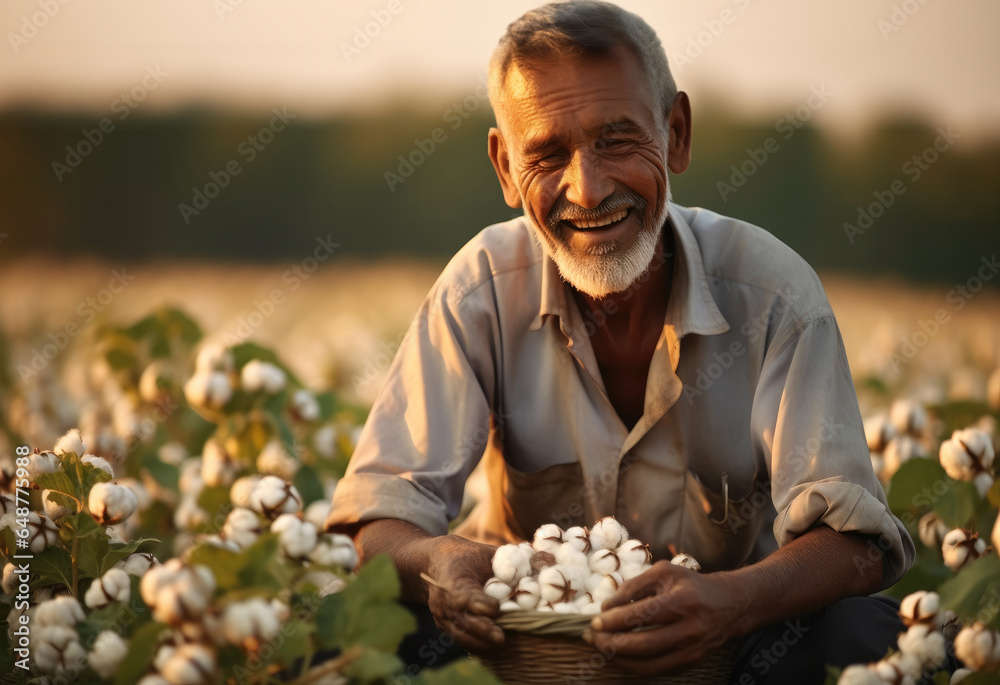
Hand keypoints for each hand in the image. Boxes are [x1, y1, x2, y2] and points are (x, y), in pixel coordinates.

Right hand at [425, 535, 503, 653]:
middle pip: (462, 620)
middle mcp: (443, 600)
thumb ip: (506, 560)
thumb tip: (538, 563)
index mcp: (453, 579)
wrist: (434, 563)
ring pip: (459, 635)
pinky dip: (475, 645)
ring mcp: (441, 616)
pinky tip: (491, 649)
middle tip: (500, 639)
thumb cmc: (466, 555)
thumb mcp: (483, 552)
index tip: (496, 609)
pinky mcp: (444, 626)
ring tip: (500, 647)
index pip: (464, 595)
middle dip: (482, 630)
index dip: (479, 604)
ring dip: (480, 643)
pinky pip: (459, 640)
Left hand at [585, 560, 745, 675]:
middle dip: (612, 644)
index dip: (615, 621)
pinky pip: (658, 670)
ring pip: (649, 664)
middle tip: (592, 638)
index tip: (595, 622)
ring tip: (601, 648)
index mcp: (684, 600)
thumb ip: (633, 586)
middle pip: (644, 644)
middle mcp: (691, 628)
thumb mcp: (664, 572)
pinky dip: (635, 666)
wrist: (729, 604)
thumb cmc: (690, 584)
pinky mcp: (692, 662)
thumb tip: (607, 607)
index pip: (642, 615)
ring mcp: (693, 649)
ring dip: (620, 659)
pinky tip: (620, 656)